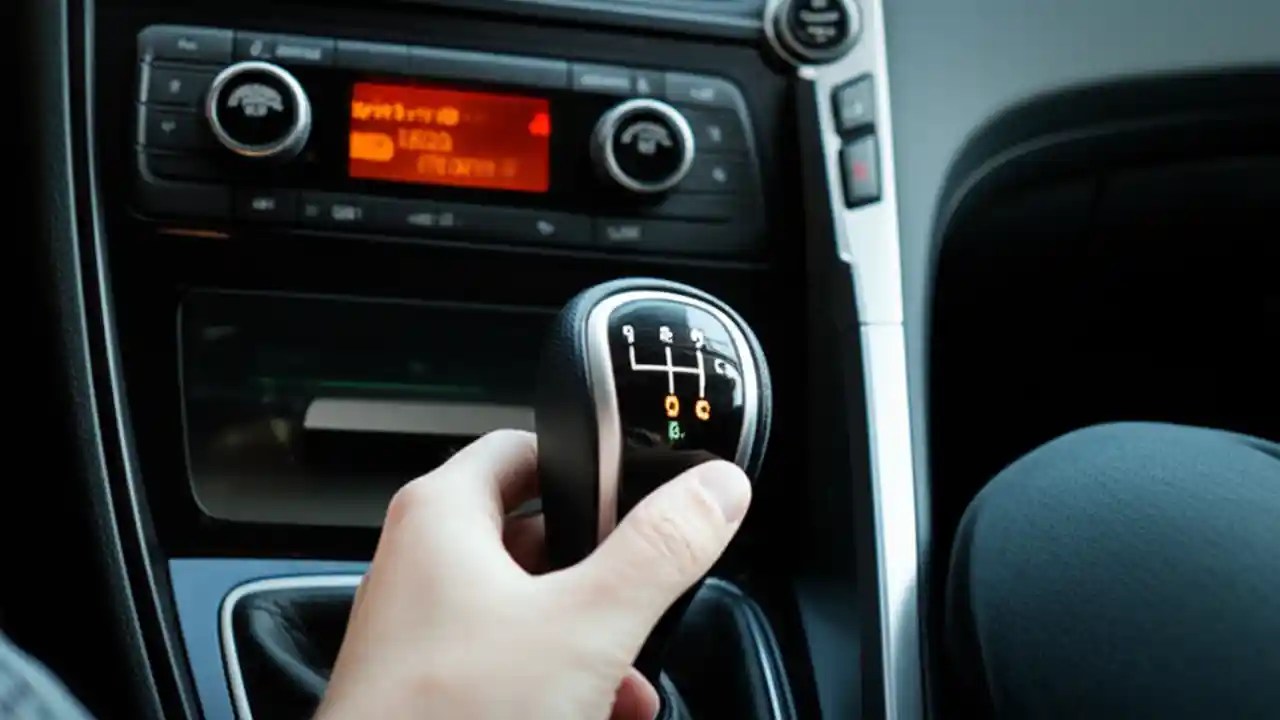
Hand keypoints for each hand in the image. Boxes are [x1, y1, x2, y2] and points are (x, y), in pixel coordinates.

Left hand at [316, 430, 751, 719]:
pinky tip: (600, 712)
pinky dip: (558, 682)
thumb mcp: (585, 628)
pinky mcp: (429, 693)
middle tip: (644, 595)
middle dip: (601, 573)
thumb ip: (658, 550)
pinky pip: (508, 667)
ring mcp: (422, 634)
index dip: (588, 460)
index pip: (524, 447)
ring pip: (528, 611)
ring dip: (589, 638)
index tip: (642, 490)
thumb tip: (713, 489)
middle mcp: (422, 567)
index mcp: (442, 518)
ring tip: (629, 679)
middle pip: (535, 536)